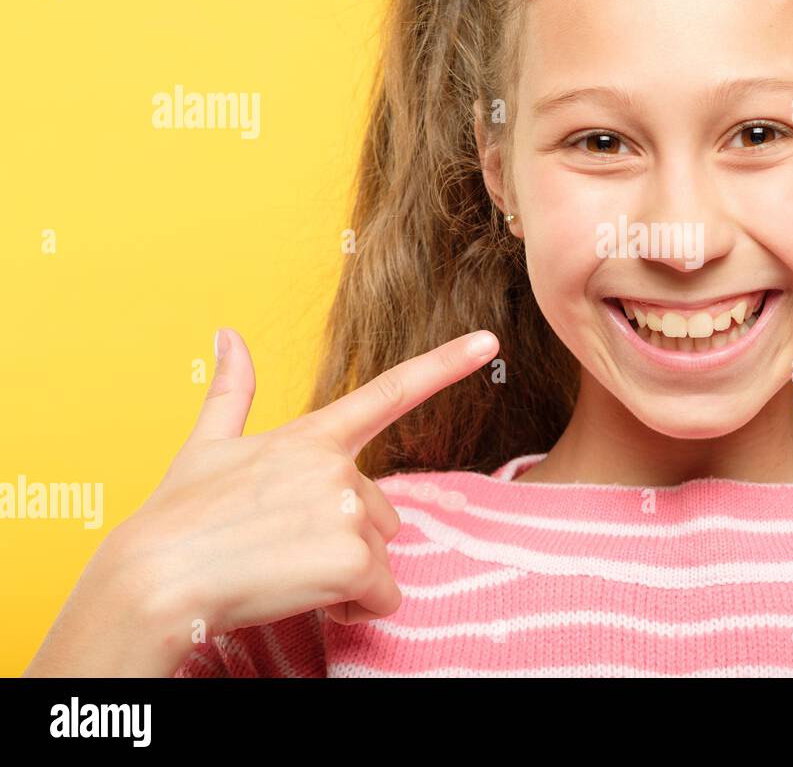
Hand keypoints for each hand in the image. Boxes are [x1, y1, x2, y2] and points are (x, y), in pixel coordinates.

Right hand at [114, 326, 499, 655]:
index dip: (445, 364)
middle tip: (285, 550)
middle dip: (346, 540)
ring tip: (286, 572)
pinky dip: (354, 609)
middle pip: (382, 513)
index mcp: (312, 435)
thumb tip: (227, 334)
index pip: (391, 391)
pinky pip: (382, 595)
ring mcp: (348, 509)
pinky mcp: (353, 559)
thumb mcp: (204, 448)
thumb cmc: (176, 519)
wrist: (153, 580)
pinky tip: (308, 599)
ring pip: (380, 556)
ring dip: (347, 576)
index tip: (489, 341)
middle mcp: (338, 466)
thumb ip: (231, 392)